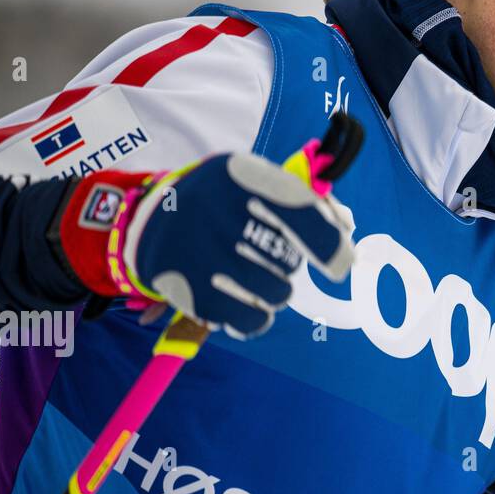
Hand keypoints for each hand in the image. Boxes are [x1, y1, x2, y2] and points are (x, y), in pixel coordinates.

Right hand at [57, 152, 353, 338]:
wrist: (148, 221)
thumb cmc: (222, 202)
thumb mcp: (254, 182)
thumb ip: (304, 201)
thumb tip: (346, 230)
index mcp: (242, 175)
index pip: (301, 209)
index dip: (330, 242)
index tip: (342, 264)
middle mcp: (219, 210)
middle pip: (288, 256)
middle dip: (290, 263)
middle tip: (274, 257)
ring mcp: (200, 251)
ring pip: (275, 290)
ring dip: (277, 290)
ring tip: (260, 278)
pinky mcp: (187, 289)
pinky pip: (248, 318)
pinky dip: (258, 318)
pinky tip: (253, 308)